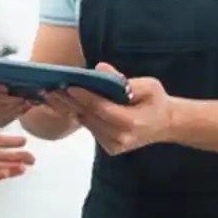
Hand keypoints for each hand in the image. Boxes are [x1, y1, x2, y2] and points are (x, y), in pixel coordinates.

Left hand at [45, 63, 174, 155]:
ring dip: (70, 109)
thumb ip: (124, 79)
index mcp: (131, 122)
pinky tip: (67, 105)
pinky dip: (81, 116)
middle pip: (89, 117)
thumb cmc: (157, 101)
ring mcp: (114, 146)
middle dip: (69, 102)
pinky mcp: (109, 149)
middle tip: (51, 89)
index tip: (69, 85)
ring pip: (87, 124)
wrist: (166, 125)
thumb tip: (99, 69)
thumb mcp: (149, 85)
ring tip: (53, 95)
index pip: (101, 108)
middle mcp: (120, 138)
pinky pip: (91, 129)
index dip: (84, 97)